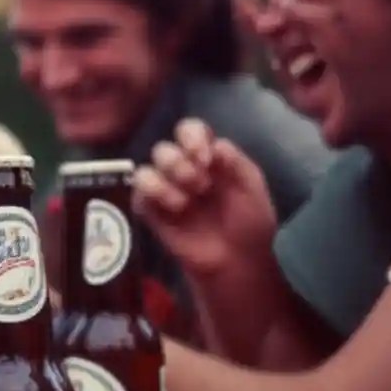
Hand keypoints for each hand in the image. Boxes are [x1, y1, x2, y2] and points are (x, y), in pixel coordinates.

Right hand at [132, 118, 276, 278]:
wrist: (239, 260)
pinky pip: (139, 192)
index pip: (188, 130)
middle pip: (163, 149)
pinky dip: (154, 194)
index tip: (206, 158)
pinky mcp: (150, 212)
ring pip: (145, 168)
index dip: (191, 137)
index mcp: (205, 156)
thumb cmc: (249, 222)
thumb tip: (212, 144)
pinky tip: (175, 208)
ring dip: (167, 180)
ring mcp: (164, 191)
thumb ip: (233, 159)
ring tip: (187, 202)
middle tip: (202, 186)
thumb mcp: (251, 185)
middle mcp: (181, 169)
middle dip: (180, 164)